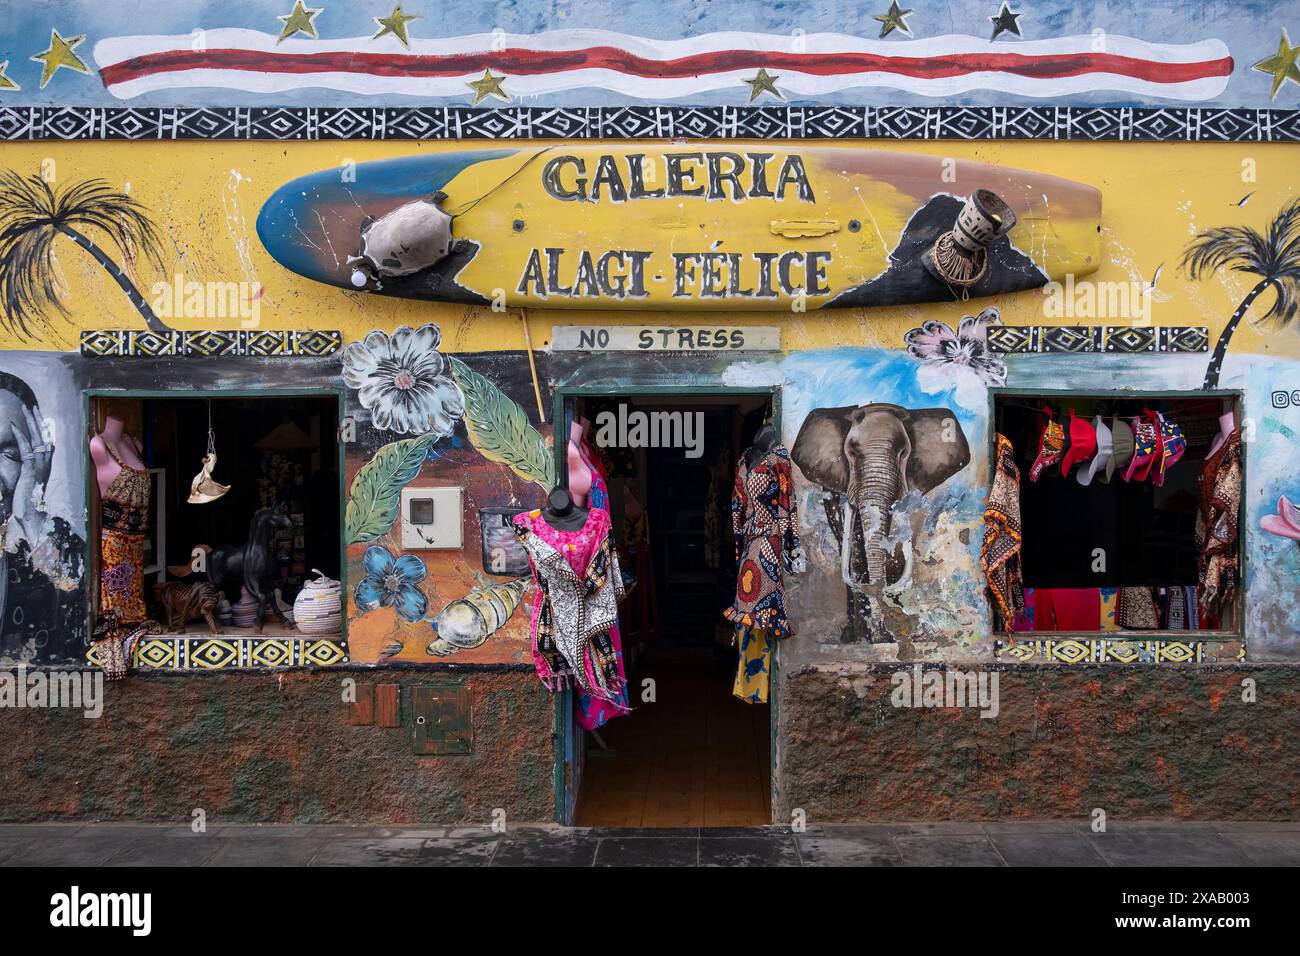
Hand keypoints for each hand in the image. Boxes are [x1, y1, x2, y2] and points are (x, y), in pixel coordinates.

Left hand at [10, 403, 50, 542]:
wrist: (31, 515)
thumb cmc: (26, 501)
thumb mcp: (27, 481)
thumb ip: (26, 469)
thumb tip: (17, 459)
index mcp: (46, 465)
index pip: (47, 442)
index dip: (44, 428)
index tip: (39, 416)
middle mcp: (46, 463)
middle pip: (44, 436)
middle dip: (37, 420)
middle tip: (32, 406)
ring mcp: (41, 464)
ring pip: (37, 438)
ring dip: (30, 422)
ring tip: (25, 409)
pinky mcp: (31, 467)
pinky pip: (26, 447)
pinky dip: (20, 435)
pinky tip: (14, 425)